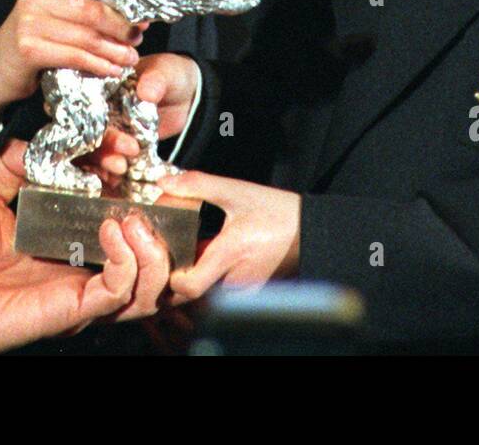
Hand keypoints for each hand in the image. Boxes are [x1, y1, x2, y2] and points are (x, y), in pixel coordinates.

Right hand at [0, 0, 143, 137]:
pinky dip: (98, 65)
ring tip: (130, 58)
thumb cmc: (33, 39)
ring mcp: (30, 22)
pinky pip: (75, 56)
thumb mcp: (52, 14)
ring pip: (86, 36)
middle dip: (121, 25)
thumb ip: (84, 10)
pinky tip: (111, 70)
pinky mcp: (29, 48)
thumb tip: (135, 19)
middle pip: (91, 9)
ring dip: (114, 50)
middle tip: (137, 36)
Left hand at [0, 139, 172, 354]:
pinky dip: (128, 259)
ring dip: (155, 243)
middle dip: (168, 218)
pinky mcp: (72, 309)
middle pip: (153, 253)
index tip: (127, 149)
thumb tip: (52, 137)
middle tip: (161, 186)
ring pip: (152, 281)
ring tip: (134, 213)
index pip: (123, 210)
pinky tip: (111, 229)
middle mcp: (83, 265)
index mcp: (69, 236)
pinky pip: (121, 290)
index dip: (133, 178)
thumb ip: (20, 160)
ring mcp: (81, 289)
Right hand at [89, 52, 200, 175]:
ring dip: (104, 162)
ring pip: (95, 150)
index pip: (88, 103)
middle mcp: (100, 110)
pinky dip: (112, 172)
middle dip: (102, 148)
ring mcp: (110, 130)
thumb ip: (156, 81)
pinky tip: (118, 181)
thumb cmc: (172, 76)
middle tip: (122, 159)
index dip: (92, 121)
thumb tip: (146, 92)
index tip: (111, 134)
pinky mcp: (121, 147)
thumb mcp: (165, 72)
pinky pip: (111, 161)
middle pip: (88, 132)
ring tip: (121, 169)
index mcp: (103, 85)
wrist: (188, 96)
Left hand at [158, 171, 300, 301]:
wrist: (312, 230)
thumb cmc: (281, 213)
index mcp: (231, 255)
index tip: (169, 257)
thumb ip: (199, 185)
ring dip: (196, 277)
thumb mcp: (238, 191)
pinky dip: (212, 279)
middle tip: (175, 254)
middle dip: (180, 277)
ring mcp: (245, 290)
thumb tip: (166, 182)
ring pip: (207, 294)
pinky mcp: (251, 292)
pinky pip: (221, 292)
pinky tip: (213, 258)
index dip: (172, 276)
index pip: (188, 287)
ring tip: (194, 253)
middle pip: (193, 295)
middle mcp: (237, 280)